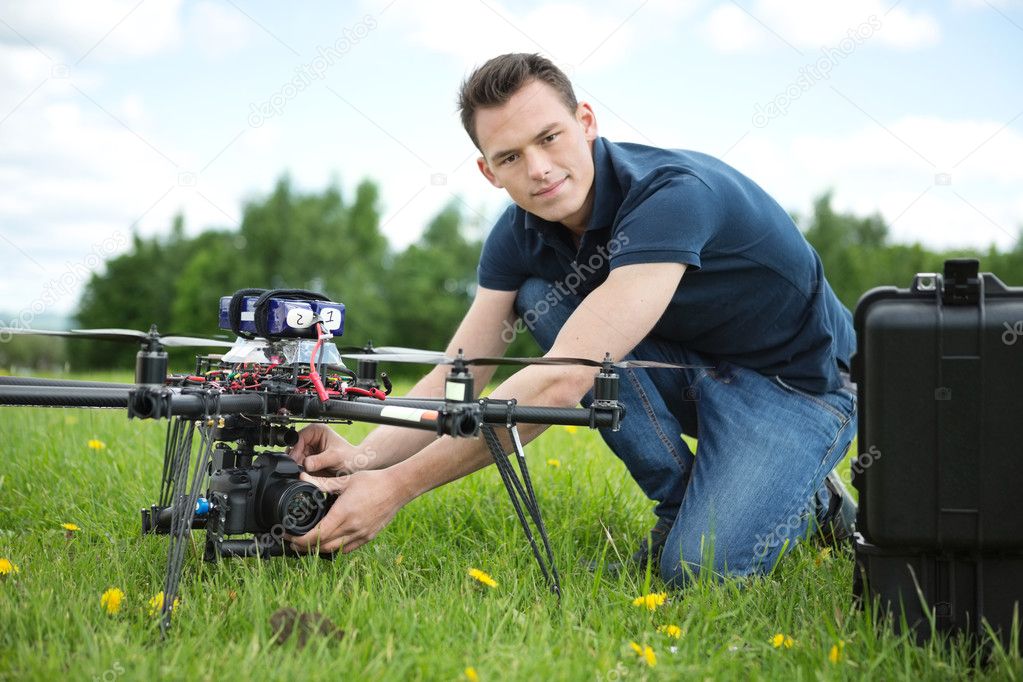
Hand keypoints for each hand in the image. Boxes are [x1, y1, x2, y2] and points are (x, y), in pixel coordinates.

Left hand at [286, 469, 406, 553]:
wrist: (397, 488)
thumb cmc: (372, 481)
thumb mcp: (345, 480)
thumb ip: (322, 483)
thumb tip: (302, 478)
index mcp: (343, 513)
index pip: (315, 535)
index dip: (298, 540)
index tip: (288, 536)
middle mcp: (351, 528)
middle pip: (321, 546)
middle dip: (303, 547)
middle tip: (291, 541)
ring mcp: (360, 534)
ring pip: (333, 550)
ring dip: (317, 549)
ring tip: (306, 543)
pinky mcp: (367, 537)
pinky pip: (346, 549)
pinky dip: (333, 548)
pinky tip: (327, 542)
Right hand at [288, 423, 355, 474]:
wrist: (355, 466)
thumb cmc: (349, 457)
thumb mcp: (335, 457)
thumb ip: (319, 460)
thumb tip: (305, 464)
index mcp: (317, 430)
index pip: (299, 438)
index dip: (296, 450)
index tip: (296, 461)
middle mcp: (311, 438)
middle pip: (295, 448)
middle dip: (296, 459)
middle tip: (298, 469)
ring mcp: (309, 449)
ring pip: (296, 457)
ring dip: (298, 465)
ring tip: (304, 472)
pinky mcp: (309, 459)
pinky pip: (300, 465)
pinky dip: (301, 470)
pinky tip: (307, 474)